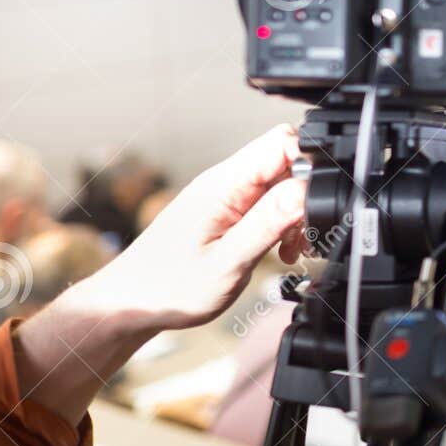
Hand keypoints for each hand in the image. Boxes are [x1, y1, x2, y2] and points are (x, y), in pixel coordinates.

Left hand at [15, 125, 307, 423]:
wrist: (130, 303)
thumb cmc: (167, 288)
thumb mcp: (228, 261)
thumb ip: (270, 222)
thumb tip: (307, 190)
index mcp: (224, 184)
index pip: (282, 142)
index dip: (310, 165)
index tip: (315, 205)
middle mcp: (225, 182)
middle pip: (287, 162)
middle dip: (307, 196)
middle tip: (302, 236)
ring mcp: (226, 196)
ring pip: (281, 186)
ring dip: (295, 216)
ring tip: (289, 250)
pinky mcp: (227, 212)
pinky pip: (267, 204)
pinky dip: (282, 226)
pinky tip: (278, 252)